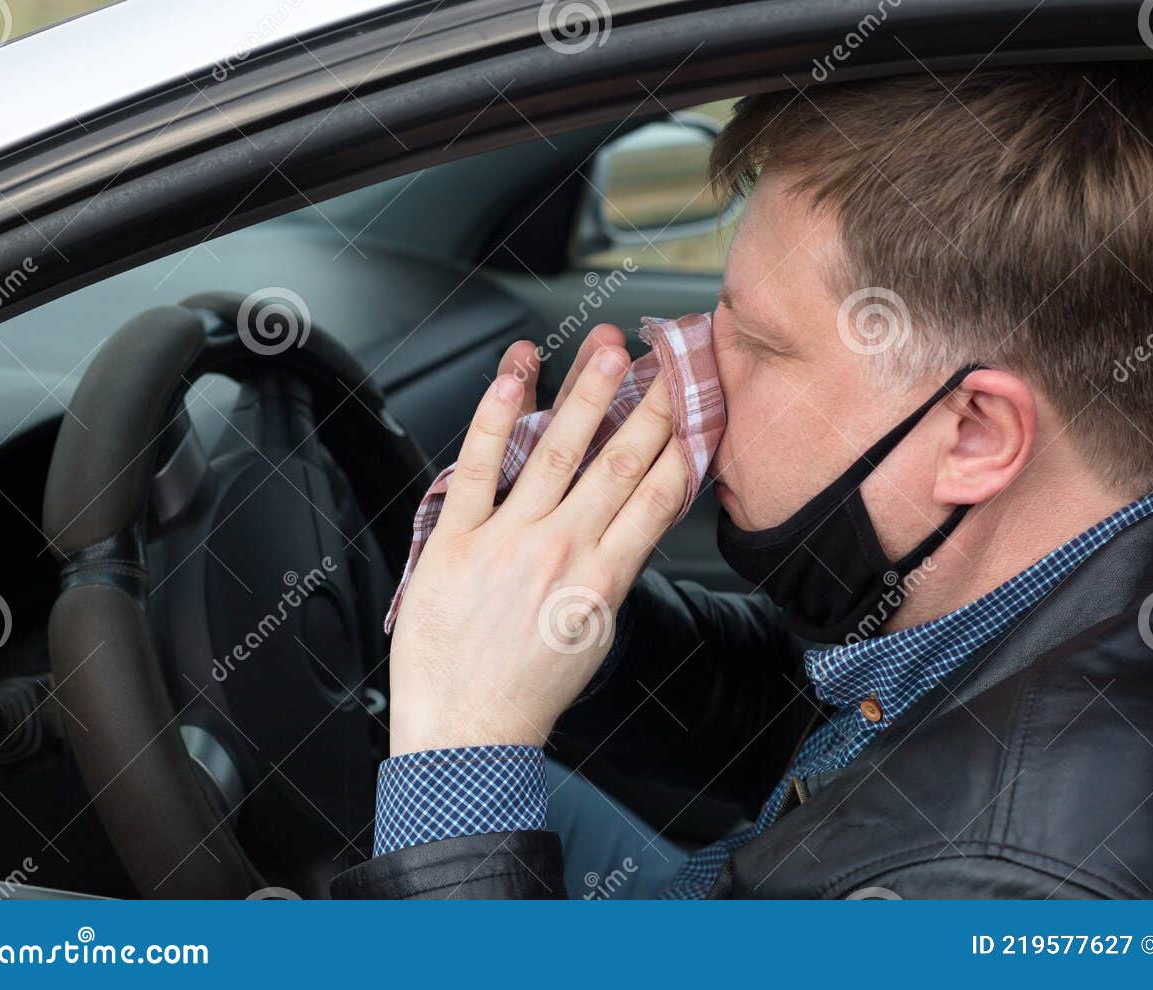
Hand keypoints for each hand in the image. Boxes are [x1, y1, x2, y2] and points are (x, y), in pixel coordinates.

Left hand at [387, 325, 687, 754]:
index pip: (658, 494)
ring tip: (608, 348)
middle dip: (649, 402)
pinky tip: (513, 376)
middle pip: (618, 462)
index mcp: (603, 580)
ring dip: (586, 393)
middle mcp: (560, 553)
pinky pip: (477, 467)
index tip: (699, 401)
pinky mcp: (453, 541)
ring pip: (554, 452)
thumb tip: (638, 519)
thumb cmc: (529, 690)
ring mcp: (505, 542)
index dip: (684, 440)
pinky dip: (495, 416)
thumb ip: (613, 569)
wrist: (467, 735)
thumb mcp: (595, 632)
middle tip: (668, 355)